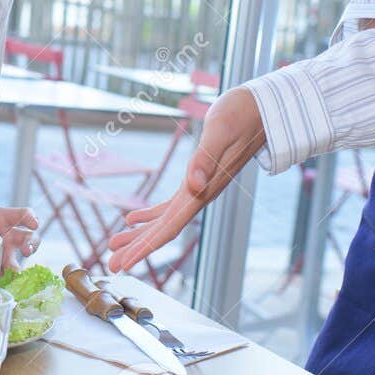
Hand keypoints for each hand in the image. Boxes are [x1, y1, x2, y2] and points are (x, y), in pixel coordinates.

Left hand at [0, 162, 38, 270]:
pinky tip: (4, 283)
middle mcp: (6, 236)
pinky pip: (5, 277)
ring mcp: (1, 255)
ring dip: (22, 264)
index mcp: (2, 218)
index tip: (33, 223)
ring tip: (15, 270)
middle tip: (27, 249)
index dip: (31, 217)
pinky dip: (8, 280)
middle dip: (33, 243)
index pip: (24, 214)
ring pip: (21, 260)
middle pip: (30, 238)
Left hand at [105, 85, 264, 273]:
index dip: (146, 246)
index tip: (125, 264)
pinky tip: (132, 218)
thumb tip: (193, 185)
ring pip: (165, 219)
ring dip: (140, 234)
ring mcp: (200, 188)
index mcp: (204, 190)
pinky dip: (150, 214)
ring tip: (114, 246)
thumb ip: (206, 160)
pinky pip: (170, 204)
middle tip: (111, 265)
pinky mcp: (199, 177)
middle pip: (165, 229)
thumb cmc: (242, 115)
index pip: (170, 227)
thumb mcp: (221, 132)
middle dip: (138, 248)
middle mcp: (201, 194)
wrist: (262, 109)